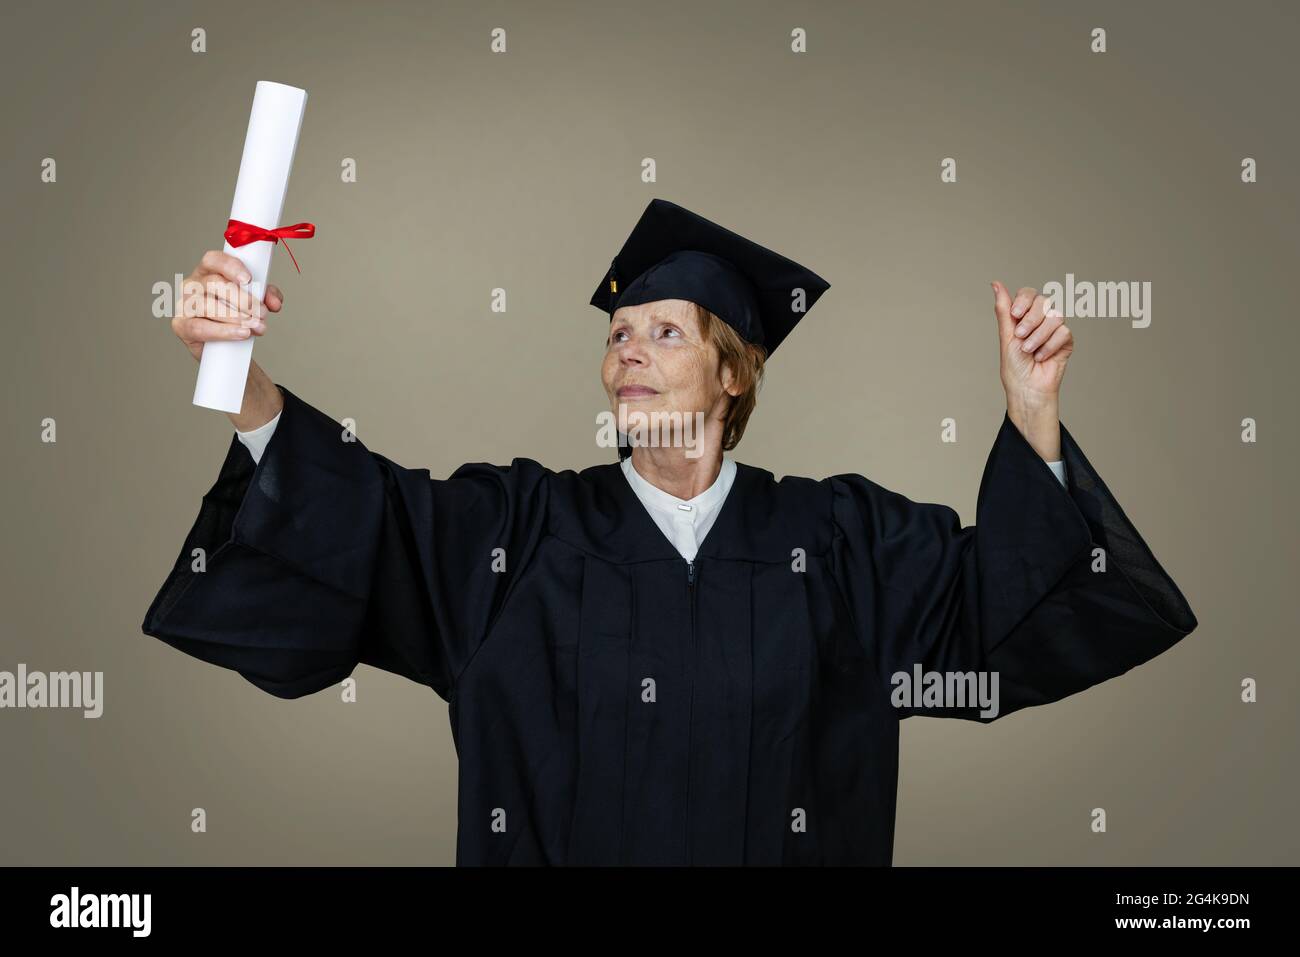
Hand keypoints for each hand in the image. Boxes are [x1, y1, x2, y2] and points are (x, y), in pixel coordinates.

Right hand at [170, 250, 283, 361]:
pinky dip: (223, 331)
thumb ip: (267, 296)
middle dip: (243, 299)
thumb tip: (274, 302)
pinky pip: (199, 327)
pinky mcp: (181, 326)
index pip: (213, 260)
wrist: (222, 348)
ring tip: (256, 326)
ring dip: (236, 317)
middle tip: (262, 313)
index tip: (248, 279)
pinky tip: (241, 333)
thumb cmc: (235, 316)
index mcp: (208, 272)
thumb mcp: (254, 302)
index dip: (230, 267)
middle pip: (214, 284)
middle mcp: (192, 284)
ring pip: (208, 306)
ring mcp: (184, 304)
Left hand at [992, 281, 1071, 460]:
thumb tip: (995, 283)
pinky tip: (1041, 357)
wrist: (1027, 389)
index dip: (1023, 300)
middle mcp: (1040, 320)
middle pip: (1044, 301)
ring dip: (1039, 336)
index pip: (1029, 293)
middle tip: (1021, 337)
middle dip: (1030, 319)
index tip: (1014, 314)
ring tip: (1029, 351)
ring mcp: (1054, 329)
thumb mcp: (1006, 336)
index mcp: (1024, 316)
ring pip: (1055, 317)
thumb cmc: (1014, 366)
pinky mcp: (1066, 341)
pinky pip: (1064, 332)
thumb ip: (1004, 310)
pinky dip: (1050, 346)